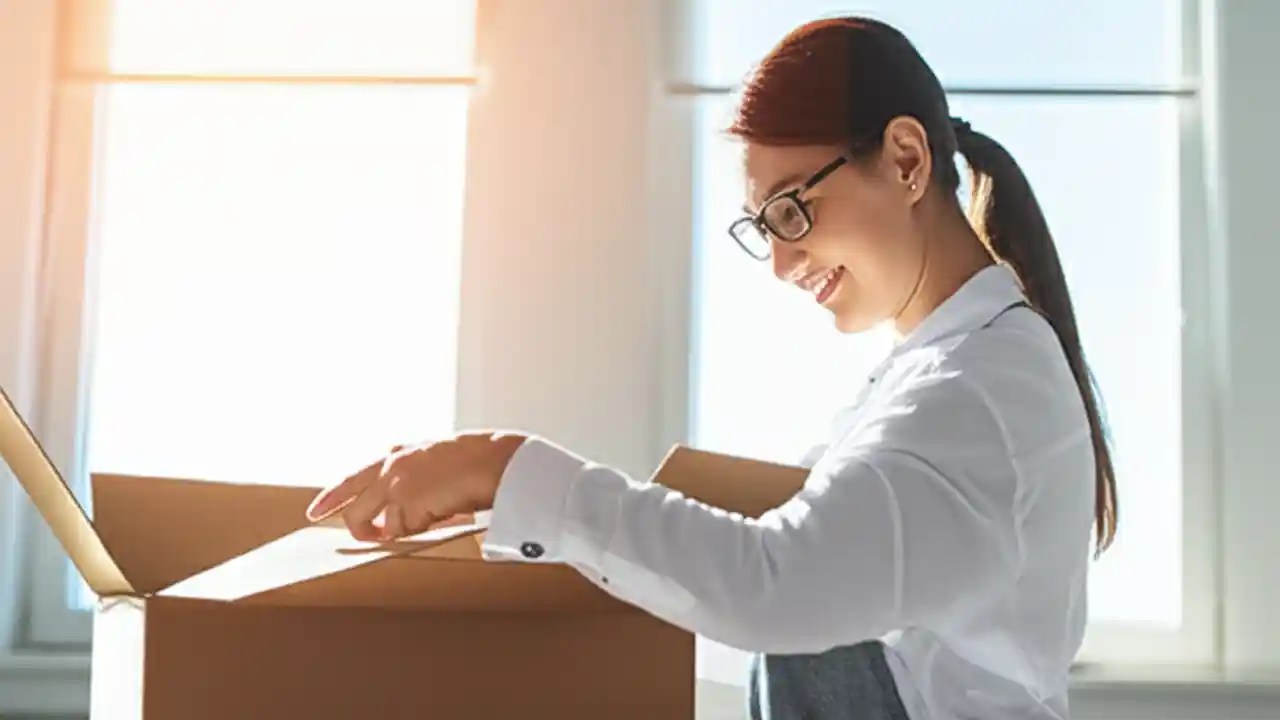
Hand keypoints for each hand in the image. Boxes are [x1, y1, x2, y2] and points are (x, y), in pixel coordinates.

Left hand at [306, 431, 526, 540]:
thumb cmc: (474, 461)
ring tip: (427, 515)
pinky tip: (440, 513)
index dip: (332, 497)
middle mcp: (390, 468)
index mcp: (397, 455)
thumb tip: (402, 506)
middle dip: (356, 526)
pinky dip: (420, 530)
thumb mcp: (434, 459)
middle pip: (353, 507)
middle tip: (362, 536)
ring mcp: (396, 486)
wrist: (491, 461)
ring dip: (400, 529)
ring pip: (380, 524)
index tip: (316, 511)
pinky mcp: (406, 504)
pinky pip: (404, 531)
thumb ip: (412, 475)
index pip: (354, 478)